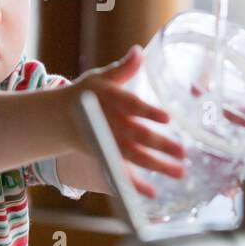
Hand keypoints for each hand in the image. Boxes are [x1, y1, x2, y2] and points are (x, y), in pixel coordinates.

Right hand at [67, 45, 186, 197]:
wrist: (61, 117)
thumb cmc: (88, 93)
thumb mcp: (102, 77)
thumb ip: (123, 68)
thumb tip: (138, 51)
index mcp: (110, 100)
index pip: (132, 106)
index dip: (149, 112)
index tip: (168, 119)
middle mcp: (110, 123)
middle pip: (138, 136)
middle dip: (161, 145)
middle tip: (183, 152)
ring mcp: (108, 142)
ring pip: (134, 156)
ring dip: (157, 166)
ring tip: (180, 172)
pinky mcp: (105, 156)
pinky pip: (120, 172)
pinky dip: (134, 185)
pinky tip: (152, 194)